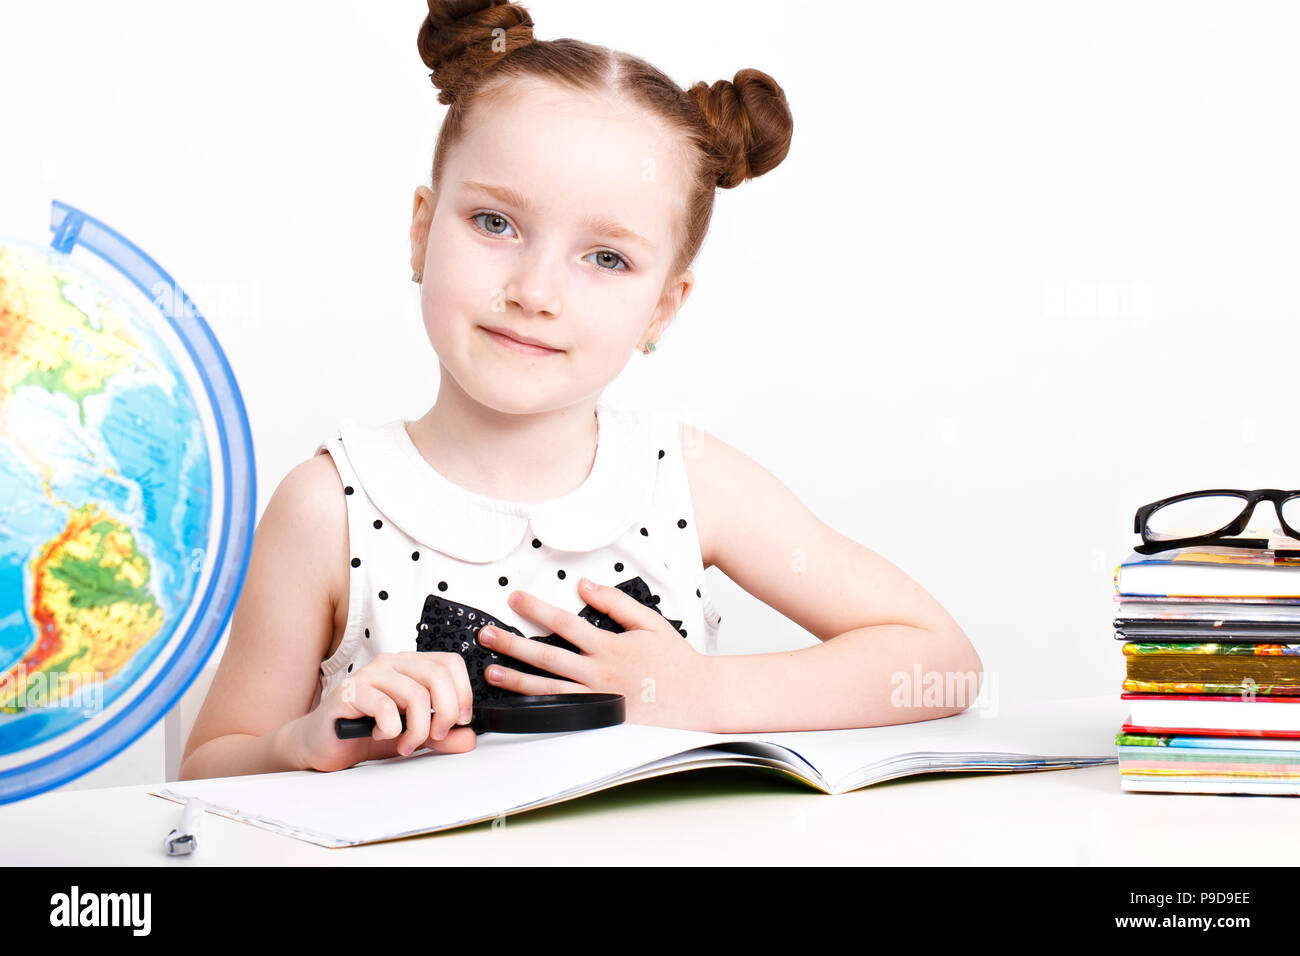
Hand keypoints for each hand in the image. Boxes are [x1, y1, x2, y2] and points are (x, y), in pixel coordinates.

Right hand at [292, 651, 477, 772]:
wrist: (324, 743)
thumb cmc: (366, 733)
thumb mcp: (413, 736)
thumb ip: (441, 736)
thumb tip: (469, 738)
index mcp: (410, 666)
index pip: (450, 663)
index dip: (462, 692)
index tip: (459, 720)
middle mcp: (391, 664)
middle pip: (437, 676)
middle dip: (444, 713)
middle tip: (435, 736)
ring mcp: (370, 674)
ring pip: (415, 695)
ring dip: (417, 729)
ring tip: (405, 744)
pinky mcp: (349, 691)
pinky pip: (385, 708)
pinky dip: (390, 730)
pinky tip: (379, 735)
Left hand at [476, 577, 715, 730]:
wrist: (697, 698)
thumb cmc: (676, 661)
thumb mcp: (649, 622)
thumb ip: (615, 603)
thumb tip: (585, 585)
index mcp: (609, 647)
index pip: (564, 624)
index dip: (536, 609)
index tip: (515, 598)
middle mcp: (598, 675)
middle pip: (546, 657)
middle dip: (512, 644)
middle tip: (485, 634)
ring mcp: (596, 701)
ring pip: (548, 691)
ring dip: (516, 682)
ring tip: (491, 673)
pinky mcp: (599, 720)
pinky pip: (562, 714)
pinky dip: (538, 710)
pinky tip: (519, 707)